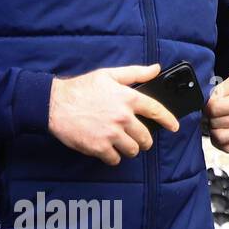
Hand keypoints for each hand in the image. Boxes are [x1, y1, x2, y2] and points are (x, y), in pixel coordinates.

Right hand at [48, 64, 179, 165]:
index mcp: (127, 98)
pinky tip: (107, 149)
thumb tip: (156, 69)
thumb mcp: (109, 75)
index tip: (174, 126)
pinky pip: (115, 159)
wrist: (55, 104)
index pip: (156, 110)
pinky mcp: (99, 147)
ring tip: (122, 144)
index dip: (168, 120)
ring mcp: (111, 134)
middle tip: (138, 139)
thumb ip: (135, 73)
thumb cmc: (81, 88)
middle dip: (144, 140)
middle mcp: (122, 117)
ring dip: (129, 149)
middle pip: (146, 137)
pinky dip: (113, 157)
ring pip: (132, 150)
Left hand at [205, 67, 228, 152]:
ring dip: (213, 129)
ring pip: (220, 139)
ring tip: (218, 119)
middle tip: (215, 109)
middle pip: (215, 123)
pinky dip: (220, 142)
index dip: (208, 104)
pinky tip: (222, 130)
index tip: (212, 100)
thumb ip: (223, 86)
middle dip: (210, 115)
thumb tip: (210, 100)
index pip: (215, 109)